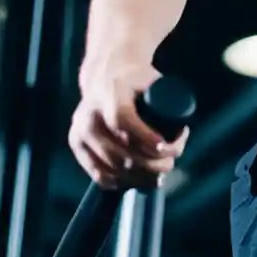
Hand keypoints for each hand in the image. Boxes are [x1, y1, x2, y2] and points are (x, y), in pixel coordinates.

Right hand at [69, 61, 187, 189]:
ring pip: (111, 167)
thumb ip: (168, 100)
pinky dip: (120, 182)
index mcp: (110, 93)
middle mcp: (89, 114)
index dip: (145, 137)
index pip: (122, 119)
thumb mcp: (154, 80)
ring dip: (139, 177)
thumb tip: (180, 130)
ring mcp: (79, 131)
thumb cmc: (137, 80)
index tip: (165, 147)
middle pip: (119, 152)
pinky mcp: (75, 144)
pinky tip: (136, 180)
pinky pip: (98, 174)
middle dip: (150, 165)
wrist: (105, 74)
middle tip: (170, 164)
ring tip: (159, 175)